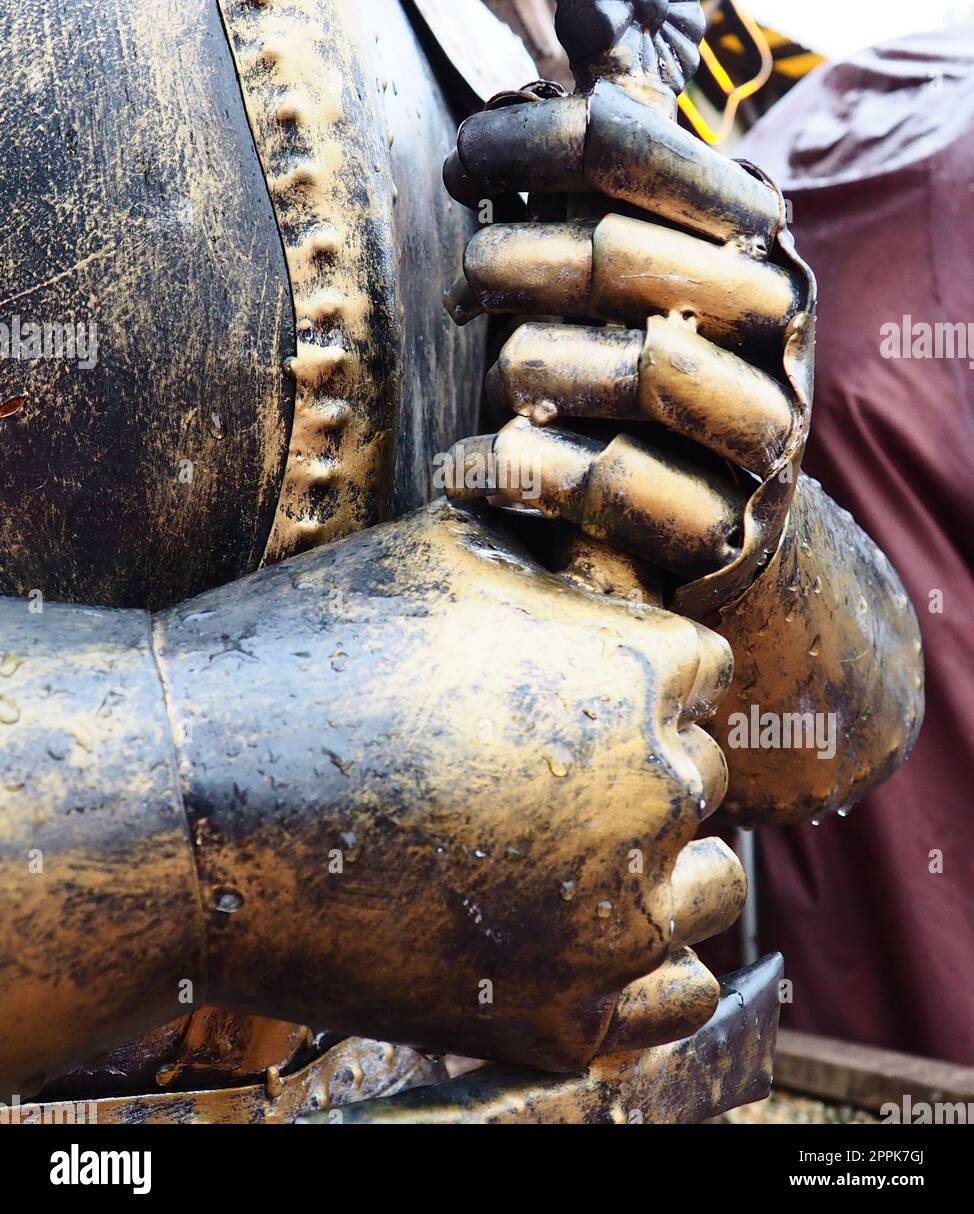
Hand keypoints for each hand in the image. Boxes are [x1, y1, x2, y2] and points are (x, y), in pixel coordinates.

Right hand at [164, 502, 744, 1071]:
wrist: (191, 800)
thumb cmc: (308, 652)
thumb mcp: (441, 548)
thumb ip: (552, 554)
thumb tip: (600, 557)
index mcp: (638, 670)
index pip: (701, 671)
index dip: (634, 669)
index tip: (569, 684)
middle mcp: (652, 793)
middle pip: (695, 776)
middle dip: (634, 762)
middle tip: (534, 764)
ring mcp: (611, 918)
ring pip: (700, 886)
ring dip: (657, 865)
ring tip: (565, 850)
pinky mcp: (556, 1016)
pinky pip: (668, 1003)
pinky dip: (645, 973)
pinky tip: (585, 938)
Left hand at [442, 0, 813, 618]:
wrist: (713, 521)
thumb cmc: (639, 367)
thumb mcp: (631, 247)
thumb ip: (615, 143)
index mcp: (750, 229)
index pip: (622, 139)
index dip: (520, 140)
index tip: (459, 166)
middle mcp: (777, 317)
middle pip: (614, 252)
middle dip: (508, 268)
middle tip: (466, 291)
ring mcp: (764, 425)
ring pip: (632, 367)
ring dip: (526, 373)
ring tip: (490, 385)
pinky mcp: (725, 524)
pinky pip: (611, 482)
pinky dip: (516, 473)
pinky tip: (468, 468)